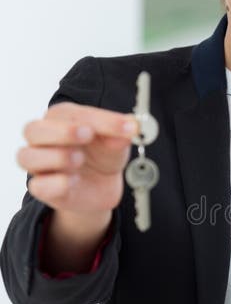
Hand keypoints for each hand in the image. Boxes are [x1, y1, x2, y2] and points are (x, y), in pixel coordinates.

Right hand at [18, 102, 137, 214]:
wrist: (102, 187)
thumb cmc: (102, 156)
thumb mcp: (116, 144)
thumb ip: (119, 135)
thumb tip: (130, 126)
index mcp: (61, 119)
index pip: (71, 113)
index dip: (99, 119)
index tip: (126, 126)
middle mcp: (44, 140)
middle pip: (34, 130)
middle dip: (61, 131)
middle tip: (87, 134)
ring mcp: (40, 165)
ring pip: (27, 156)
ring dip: (55, 156)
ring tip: (79, 159)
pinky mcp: (42, 189)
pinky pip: (38, 186)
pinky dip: (56, 183)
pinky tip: (74, 181)